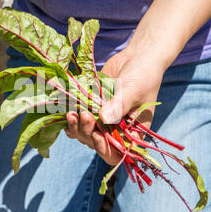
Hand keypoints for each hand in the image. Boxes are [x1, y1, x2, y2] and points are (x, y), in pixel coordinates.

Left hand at [65, 47, 165, 164]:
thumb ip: (119, 105)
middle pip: (96, 143)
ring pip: (84, 134)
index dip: (104, 150)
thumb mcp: (134, 90)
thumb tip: (103, 118)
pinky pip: (77, 121)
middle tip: (84, 115)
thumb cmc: (143, 76)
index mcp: (132, 133)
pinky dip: (70, 119)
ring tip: (72, 113)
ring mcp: (102, 120)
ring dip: (76, 127)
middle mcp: (116, 130)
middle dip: (87, 133)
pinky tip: (67, 111)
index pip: (116, 153)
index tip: (97, 135)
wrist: (137, 58)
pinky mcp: (91, 108)